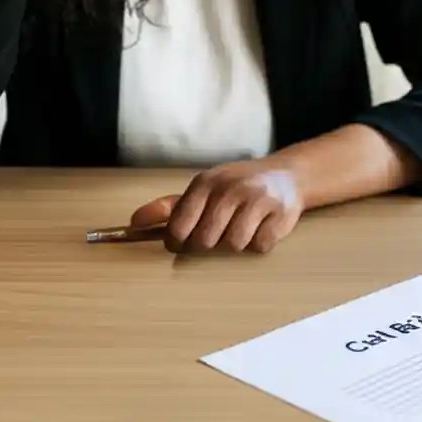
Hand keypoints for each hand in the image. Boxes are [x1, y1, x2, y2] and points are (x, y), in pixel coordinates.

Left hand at [130, 163, 304, 253]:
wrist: (286, 175)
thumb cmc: (237, 186)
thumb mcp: (203, 189)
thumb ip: (170, 207)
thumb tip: (135, 222)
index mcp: (206, 183)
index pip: (179, 227)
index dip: (178, 242)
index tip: (184, 241)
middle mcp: (230, 188)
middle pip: (205, 241)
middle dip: (209, 244)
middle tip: (218, 233)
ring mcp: (258, 200)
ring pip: (233, 245)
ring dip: (236, 244)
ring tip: (242, 228)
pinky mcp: (281, 213)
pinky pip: (260, 246)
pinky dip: (258, 245)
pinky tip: (261, 228)